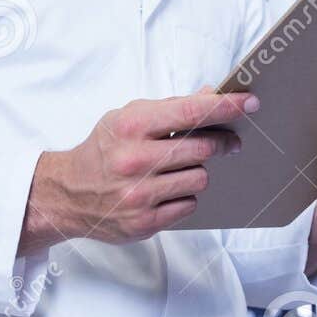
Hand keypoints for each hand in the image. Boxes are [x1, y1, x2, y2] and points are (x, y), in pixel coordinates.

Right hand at [18, 89, 253, 252]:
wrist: (67, 193)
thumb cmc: (103, 150)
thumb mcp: (126, 118)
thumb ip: (170, 107)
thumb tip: (211, 95)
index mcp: (130, 126)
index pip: (189, 112)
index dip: (225, 106)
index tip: (249, 101)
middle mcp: (134, 160)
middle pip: (202, 148)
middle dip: (221, 142)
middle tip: (228, 141)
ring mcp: (139, 194)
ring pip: (200, 178)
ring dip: (198, 171)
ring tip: (180, 168)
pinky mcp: (144, 222)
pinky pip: (188, 205)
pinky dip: (184, 196)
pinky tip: (167, 190)